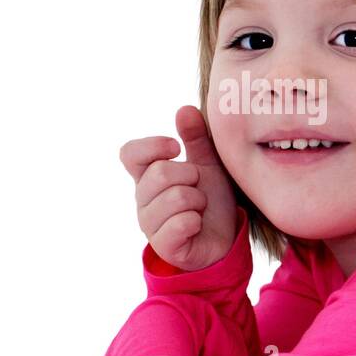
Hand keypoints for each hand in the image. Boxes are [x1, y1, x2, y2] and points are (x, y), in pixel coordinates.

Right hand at [119, 104, 238, 271]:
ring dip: (198, 199)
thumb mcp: (207, 163)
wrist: (226, 239)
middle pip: (159, 173)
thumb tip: (185, 108)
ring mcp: (150, 225)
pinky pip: (180, 225)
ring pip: (174, 198)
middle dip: (190, 175)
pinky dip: (196, 220)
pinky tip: (197, 224)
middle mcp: (143, 199)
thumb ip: (196, 137)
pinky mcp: (164, 247)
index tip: (176, 147)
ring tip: (200, 207)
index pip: (129, 153)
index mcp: (148, 176)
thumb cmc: (210, 198)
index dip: (152, 146)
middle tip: (199, 186)